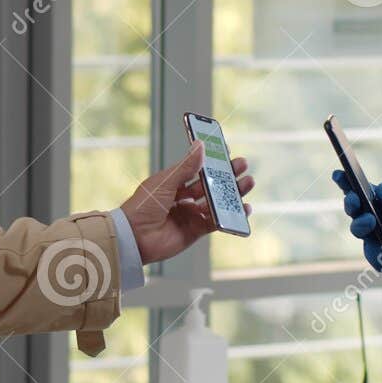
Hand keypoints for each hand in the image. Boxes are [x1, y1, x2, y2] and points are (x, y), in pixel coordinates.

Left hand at [120, 142, 253, 264]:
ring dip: (232, 193)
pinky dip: (230, 215)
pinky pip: (216, 222)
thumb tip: (200, 145)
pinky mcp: (195, 230)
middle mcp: (183, 197)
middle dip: (227, 175)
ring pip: (216, 202)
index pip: (196, 168)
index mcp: (173, 183)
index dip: (211, 160)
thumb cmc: (143, 206)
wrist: (134, 237)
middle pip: (210, 184)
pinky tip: (243, 208)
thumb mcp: (166, 182)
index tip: (226, 150)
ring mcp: (190, 214)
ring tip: (248, 183)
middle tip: (243, 165)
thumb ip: (186, 166)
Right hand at [331, 171, 381, 318]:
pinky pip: (368, 246)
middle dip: (349, 200)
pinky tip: (379, 231)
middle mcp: (368, 217)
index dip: (345, 181)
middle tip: (353, 197)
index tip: (337, 174)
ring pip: (355, 227)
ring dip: (359, 221)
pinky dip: (372, 236)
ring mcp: (369, 235)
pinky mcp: (373, 253)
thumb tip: (380, 190)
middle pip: (352, 207)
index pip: (357, 189)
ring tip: (370, 219)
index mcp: (376, 202)